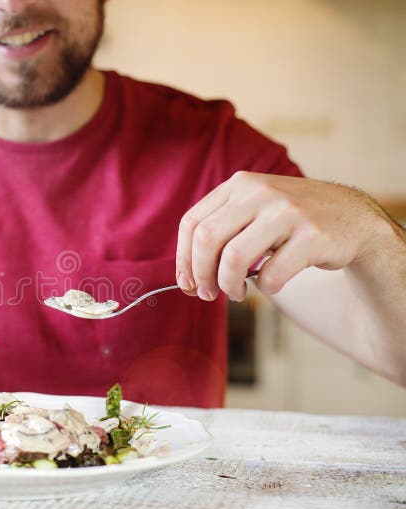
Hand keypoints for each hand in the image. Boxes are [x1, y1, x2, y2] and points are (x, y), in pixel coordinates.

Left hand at [175, 172, 383, 301]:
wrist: (352, 218)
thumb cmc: (290, 224)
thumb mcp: (253, 211)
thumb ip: (221, 232)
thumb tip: (187, 278)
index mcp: (239, 185)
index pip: (192, 223)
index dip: (183, 259)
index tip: (187, 283)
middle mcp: (260, 192)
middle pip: (207, 240)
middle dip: (201, 275)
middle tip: (207, 294)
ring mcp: (287, 211)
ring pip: (234, 258)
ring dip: (229, 285)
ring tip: (235, 294)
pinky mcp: (313, 235)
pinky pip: (272, 274)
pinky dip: (265, 289)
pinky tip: (270, 286)